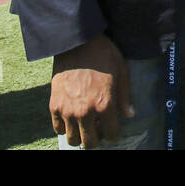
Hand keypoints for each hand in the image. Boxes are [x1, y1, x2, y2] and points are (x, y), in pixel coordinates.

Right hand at [50, 33, 132, 148]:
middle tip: (98, 131)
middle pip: (90, 143)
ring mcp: (68, 110)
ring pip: (73, 140)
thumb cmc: (103, 54)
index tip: (113, 132)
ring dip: (80, 136)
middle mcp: (85, 112)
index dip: (114, 135)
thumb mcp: (121, 72)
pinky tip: (71, 119)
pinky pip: (57, 128)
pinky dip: (64, 128)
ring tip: (84, 126)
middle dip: (96, 140)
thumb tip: (130, 115)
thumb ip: (125, 96)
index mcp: (105, 104)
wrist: (77, 42)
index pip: (111, 134)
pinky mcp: (54, 105)